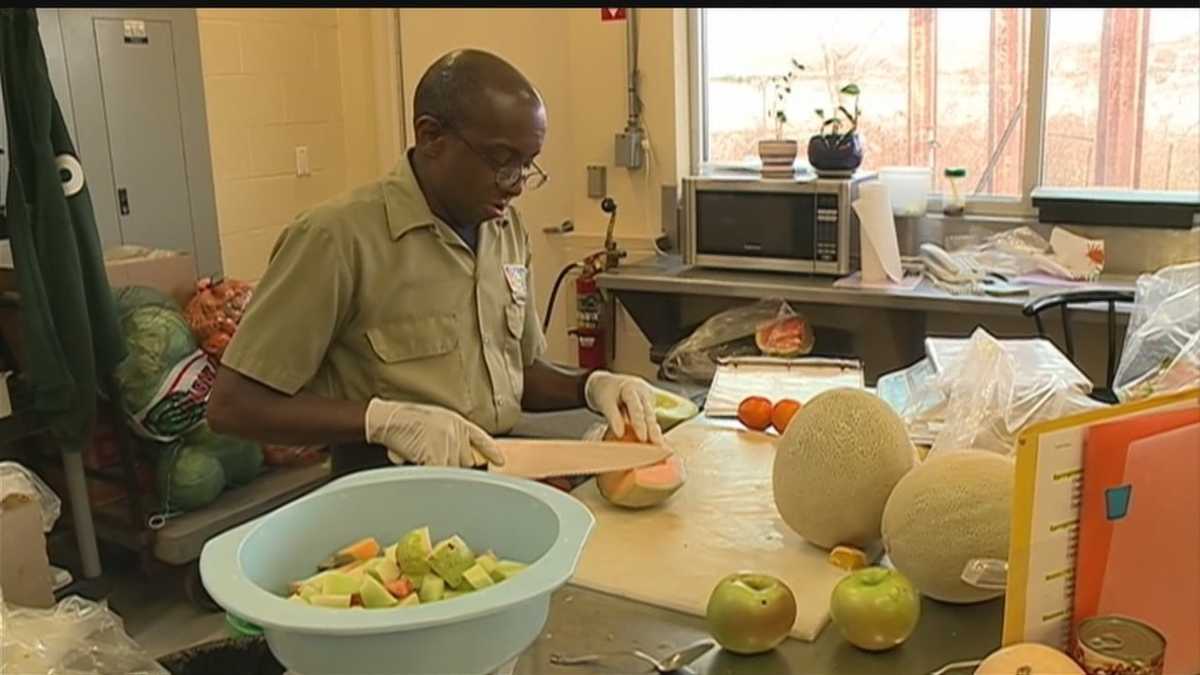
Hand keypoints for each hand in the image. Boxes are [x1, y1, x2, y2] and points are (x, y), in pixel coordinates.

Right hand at [364, 399, 504, 467]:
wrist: (388, 418)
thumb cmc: (404, 419)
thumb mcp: (433, 420)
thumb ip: (447, 436)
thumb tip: (452, 457)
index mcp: (457, 421)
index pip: (481, 438)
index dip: (492, 451)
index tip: (500, 461)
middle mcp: (457, 432)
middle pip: (466, 460)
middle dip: (454, 465)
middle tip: (436, 462)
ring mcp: (448, 444)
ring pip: (454, 470)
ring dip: (441, 472)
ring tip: (424, 462)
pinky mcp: (437, 456)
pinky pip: (441, 475)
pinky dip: (433, 478)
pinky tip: (423, 470)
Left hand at [583, 371, 664, 444]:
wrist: (609, 383)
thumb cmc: (606, 392)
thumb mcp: (605, 402)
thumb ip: (613, 417)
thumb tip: (620, 434)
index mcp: (630, 387)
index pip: (635, 405)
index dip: (639, 421)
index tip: (641, 437)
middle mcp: (642, 392)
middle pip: (648, 412)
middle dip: (652, 429)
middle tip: (657, 444)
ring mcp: (647, 399)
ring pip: (652, 417)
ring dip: (655, 432)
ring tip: (660, 446)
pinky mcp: (649, 406)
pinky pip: (651, 420)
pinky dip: (653, 431)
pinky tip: (657, 442)